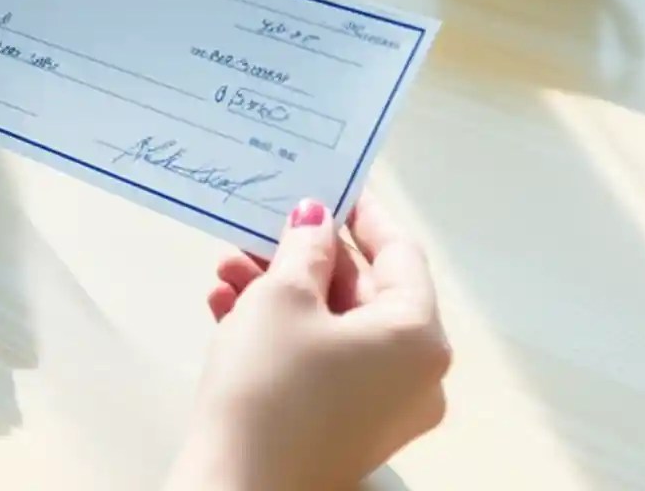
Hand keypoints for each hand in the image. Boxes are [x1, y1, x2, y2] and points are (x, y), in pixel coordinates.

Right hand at [165, 193, 450, 490]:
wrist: (237, 488)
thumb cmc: (269, 385)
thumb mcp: (281, 298)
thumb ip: (304, 248)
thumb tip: (315, 220)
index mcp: (419, 336)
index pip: (399, 253)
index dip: (361, 214)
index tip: (331, 185)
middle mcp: (416, 376)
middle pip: (363, 293)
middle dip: (303, 259)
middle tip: (255, 232)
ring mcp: (382, 409)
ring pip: (335, 329)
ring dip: (281, 294)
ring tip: (226, 273)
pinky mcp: (345, 430)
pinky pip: (323, 364)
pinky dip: (284, 336)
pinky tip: (228, 312)